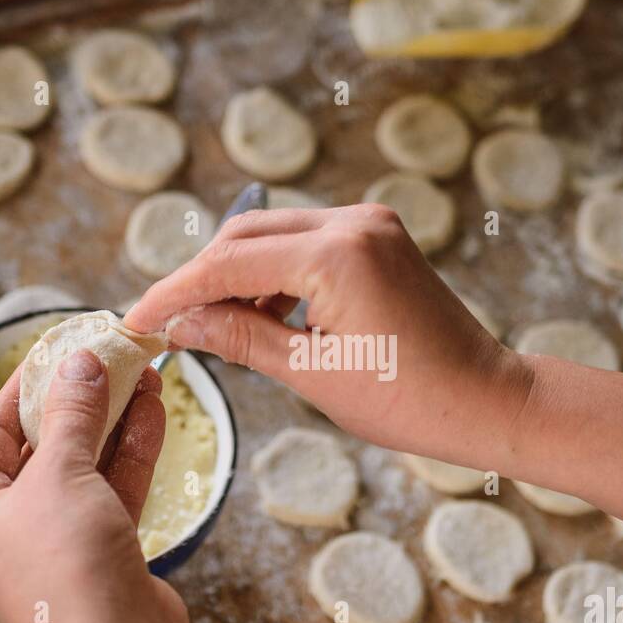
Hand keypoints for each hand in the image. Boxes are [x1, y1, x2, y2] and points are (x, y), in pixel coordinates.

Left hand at [0, 350, 224, 622]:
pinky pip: (114, 492)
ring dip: (114, 421)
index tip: (55, 350)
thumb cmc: (65, 566)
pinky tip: (154, 413)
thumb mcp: (61, 474)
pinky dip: (132, 454)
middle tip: (108, 357)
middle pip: (42, 448)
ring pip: (86, 468)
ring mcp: (60, 543)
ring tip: (143, 373)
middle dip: (79, 401)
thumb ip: (73, 413)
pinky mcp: (104, 554)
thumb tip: (80, 361)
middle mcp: (10, 529)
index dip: (22, 387)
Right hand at [126, 204, 530, 469]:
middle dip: (202, 280)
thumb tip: (179, 324)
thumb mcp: (312, 374)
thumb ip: (239, 338)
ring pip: (273, 236)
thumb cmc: (408, 400)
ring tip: (214, 330)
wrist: (485, 399)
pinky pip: (306, 244)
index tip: (137, 320)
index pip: (228, 263)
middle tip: (168, 325)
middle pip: (245, 236)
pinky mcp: (379, 236)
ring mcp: (370, 224)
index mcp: (336, 255)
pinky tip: (261, 317)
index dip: (175, 293)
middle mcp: (353, 222)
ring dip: (238, 277)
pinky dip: (275, 275)